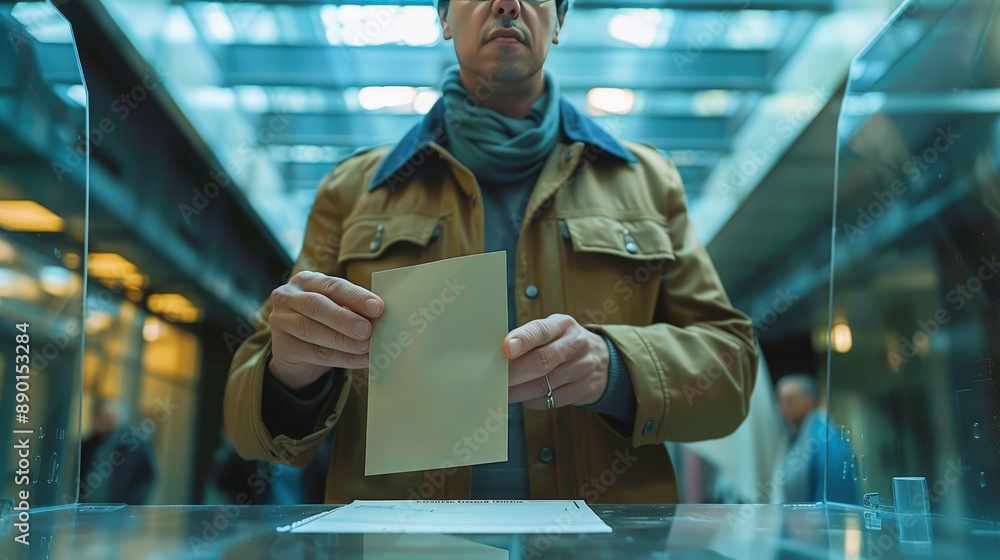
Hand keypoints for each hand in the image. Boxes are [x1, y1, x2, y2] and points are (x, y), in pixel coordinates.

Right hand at [268, 271, 383, 390]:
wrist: (295, 352)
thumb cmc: (322, 323)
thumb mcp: (336, 310)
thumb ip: (353, 309)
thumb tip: (381, 317)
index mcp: (309, 281)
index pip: (333, 285)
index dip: (356, 296)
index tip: (377, 307)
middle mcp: (290, 296)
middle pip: (316, 305)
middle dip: (344, 318)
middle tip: (367, 330)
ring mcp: (281, 319)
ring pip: (310, 330)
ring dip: (341, 340)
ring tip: (365, 347)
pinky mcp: (281, 345)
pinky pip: (312, 353)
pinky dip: (339, 358)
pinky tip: (359, 360)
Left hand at [504, 314, 609, 409]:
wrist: (601, 359)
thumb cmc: (563, 343)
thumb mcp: (552, 330)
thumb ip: (528, 337)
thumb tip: (496, 353)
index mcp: (562, 325)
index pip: (541, 331)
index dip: (522, 340)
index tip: (506, 349)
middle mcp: (575, 344)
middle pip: (541, 361)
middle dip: (514, 373)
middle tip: (494, 379)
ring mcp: (582, 368)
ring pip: (543, 385)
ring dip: (518, 391)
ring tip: (504, 391)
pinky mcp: (582, 390)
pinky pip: (550, 400)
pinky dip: (532, 400)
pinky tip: (524, 396)